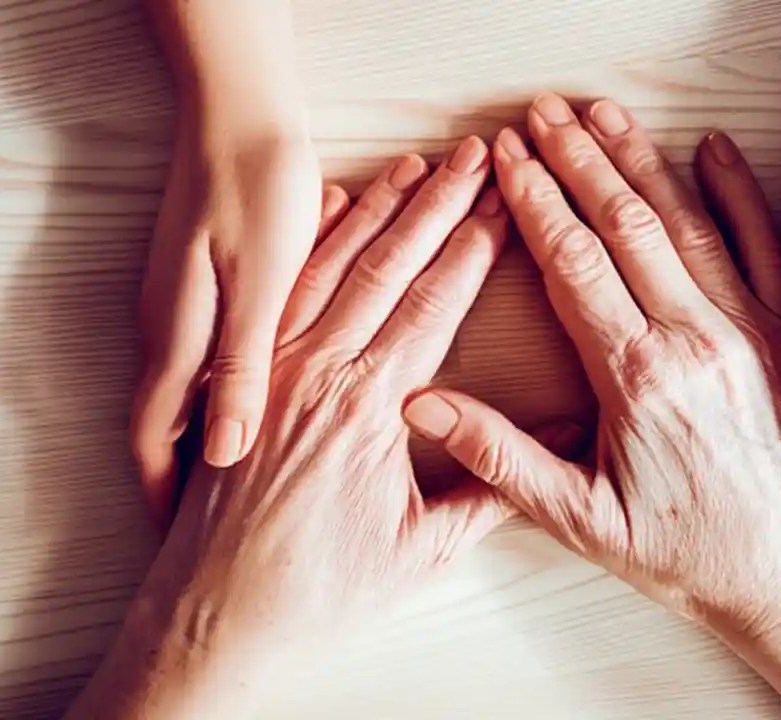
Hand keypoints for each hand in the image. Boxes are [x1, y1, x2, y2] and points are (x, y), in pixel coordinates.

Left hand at [74, 140, 521, 717]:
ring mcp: (276, 365)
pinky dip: (314, 242)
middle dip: (440, 204)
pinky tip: (335, 204)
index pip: (438, 302)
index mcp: (372, 403)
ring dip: (380, 208)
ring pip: (335, 264)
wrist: (220, 617)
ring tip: (417, 164)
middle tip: (476, 157)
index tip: (507, 202)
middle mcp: (321, 369)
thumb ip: (491, 488)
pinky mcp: (248, 374)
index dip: (477, 246)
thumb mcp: (422, 550)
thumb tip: (560, 446)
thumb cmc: (322, 590)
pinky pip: (283, 290)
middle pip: (391, 265)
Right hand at [131, 111, 322, 525]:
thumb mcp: (257, 284)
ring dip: (208, 430)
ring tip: (230, 479)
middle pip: (168, 424)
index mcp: (181, 341)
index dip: (163, 496)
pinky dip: (223, 385)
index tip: (174, 543)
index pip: (154, 441)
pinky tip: (250, 394)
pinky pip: (203, 353)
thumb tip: (225, 454)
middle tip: (204, 529)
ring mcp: (179, 307)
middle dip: (185, 476)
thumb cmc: (257, 192)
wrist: (238, 113)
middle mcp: (168, 331)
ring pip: (187, 391)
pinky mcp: (199, 285)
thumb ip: (240, 367)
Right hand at [405, 93, 780, 644]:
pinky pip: (762, 249)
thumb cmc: (694, 559)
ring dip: (640, 162)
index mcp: (637, 377)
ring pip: (685, 224)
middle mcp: (695, 338)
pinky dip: (735, 194)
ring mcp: (749, 331)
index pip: (574, 262)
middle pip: (624, 225)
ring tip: (603, 114)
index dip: (536, 200)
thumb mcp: (585, 522)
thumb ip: (504, 458)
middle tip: (542, 112)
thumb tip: (424, 406)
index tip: (508, 155)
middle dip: (577, 160)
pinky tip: (712, 150)